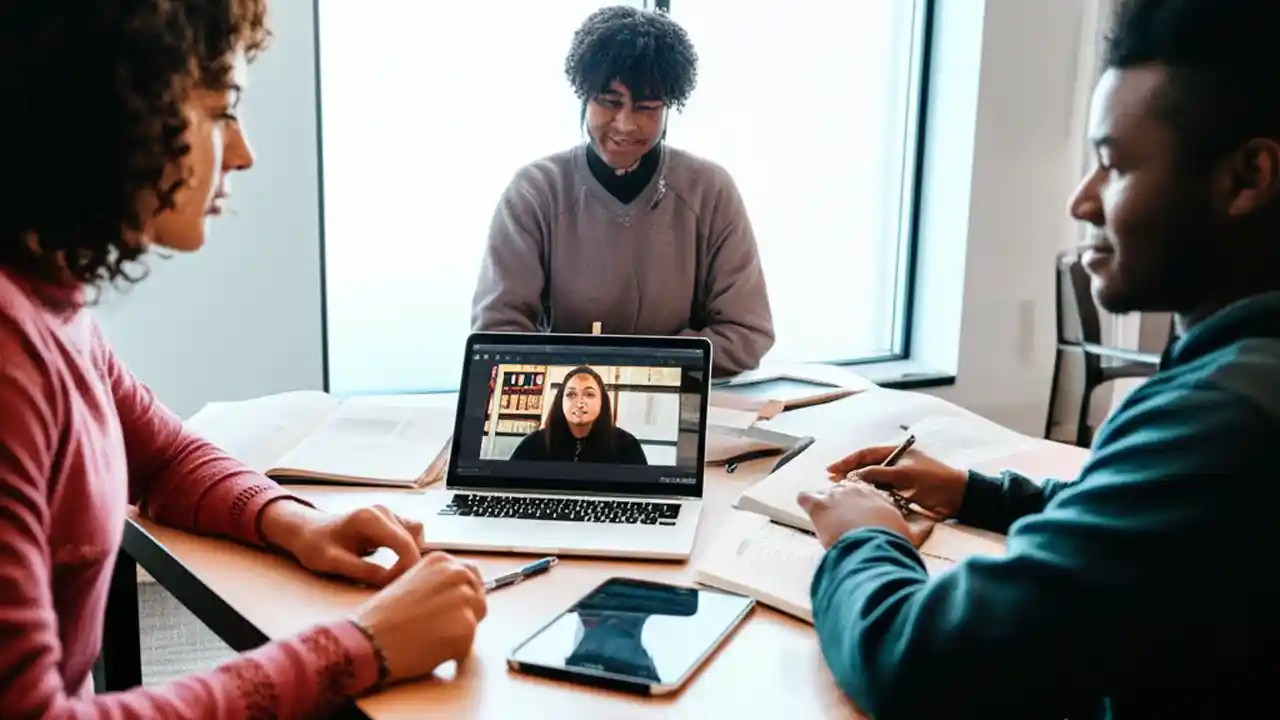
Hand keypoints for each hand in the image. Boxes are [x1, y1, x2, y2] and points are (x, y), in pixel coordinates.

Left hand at [260, 500, 424, 586]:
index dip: (406, 568)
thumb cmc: (314, 544)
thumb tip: (392, 582)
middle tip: (392, 584)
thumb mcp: (333, 562)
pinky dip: (405, 550)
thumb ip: (363, 571)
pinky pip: (409, 535)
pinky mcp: (389, 520)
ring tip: (391, 575)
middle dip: (408, 564)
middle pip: (413, 540)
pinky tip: (392, 564)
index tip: (395, 586)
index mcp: (369, 518)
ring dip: (408, 556)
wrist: (306, 530)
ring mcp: (387, 513)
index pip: (404, 544)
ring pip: (415, 536)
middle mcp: (382, 511)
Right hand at [355, 552, 486, 681]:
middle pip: (477, 599)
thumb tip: (457, 595)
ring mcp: (464, 601)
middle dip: (464, 614)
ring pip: (474, 622)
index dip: (462, 594)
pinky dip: (453, 651)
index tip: (450, 606)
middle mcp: (458, 575)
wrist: (367, 639)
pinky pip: (467, 644)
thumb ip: (437, 583)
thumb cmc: (381, 616)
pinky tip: (429, 648)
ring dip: (457, 632)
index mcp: (442, 561)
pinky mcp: (466, 629)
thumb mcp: (410, 582)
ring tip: (428, 636)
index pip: (471, 576)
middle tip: (437, 627)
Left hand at [798, 481, 935, 548]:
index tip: (861, 506)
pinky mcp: (818, 504)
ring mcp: (836, 494)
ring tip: (825, 512)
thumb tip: (932, 524)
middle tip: (841, 513)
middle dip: (843, 498)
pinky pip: (805, 497)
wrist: (872, 545)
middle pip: (846, 486)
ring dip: (825, 501)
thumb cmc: (893, 542)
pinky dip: (806, 502)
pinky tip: (806, 507)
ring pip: (826, 490)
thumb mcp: (913, 533)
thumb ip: (921, 527)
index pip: (868, 486)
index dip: (863, 496)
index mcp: (877, 493)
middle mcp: (856, 488)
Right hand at [826, 444, 967, 519]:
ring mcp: (898, 480)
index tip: (831, 469)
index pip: (866, 454)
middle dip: (848, 474)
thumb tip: (854, 476)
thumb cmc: (933, 481)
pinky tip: (859, 502)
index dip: (847, 461)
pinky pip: (880, 494)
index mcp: (896, 452)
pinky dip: (869, 496)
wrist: (958, 498)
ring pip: (871, 482)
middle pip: (866, 467)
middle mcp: (895, 464)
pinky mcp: (901, 495)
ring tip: (841, 493)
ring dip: (858, 487)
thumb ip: (878, 473)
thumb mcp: (904, 475)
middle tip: (832, 483)